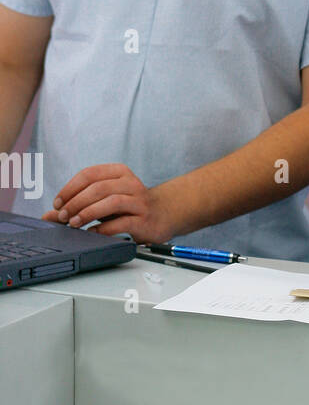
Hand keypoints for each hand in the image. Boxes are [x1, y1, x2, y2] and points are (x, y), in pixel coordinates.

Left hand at [43, 164, 178, 241]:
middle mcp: (131, 183)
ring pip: (111, 202)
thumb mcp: (104, 200)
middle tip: (63, 216)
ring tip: (75, 224)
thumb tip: (48, 216)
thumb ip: (78, 204)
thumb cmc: (129, 206)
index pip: (89, 174)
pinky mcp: (144, 220)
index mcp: (119, 172)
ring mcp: (140, 201)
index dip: (70, 188)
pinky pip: (122, 222)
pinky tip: (93, 232)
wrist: (163, 215)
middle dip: (76, 202)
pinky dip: (104, 228)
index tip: (58, 204)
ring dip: (88, 213)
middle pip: (98, 188)